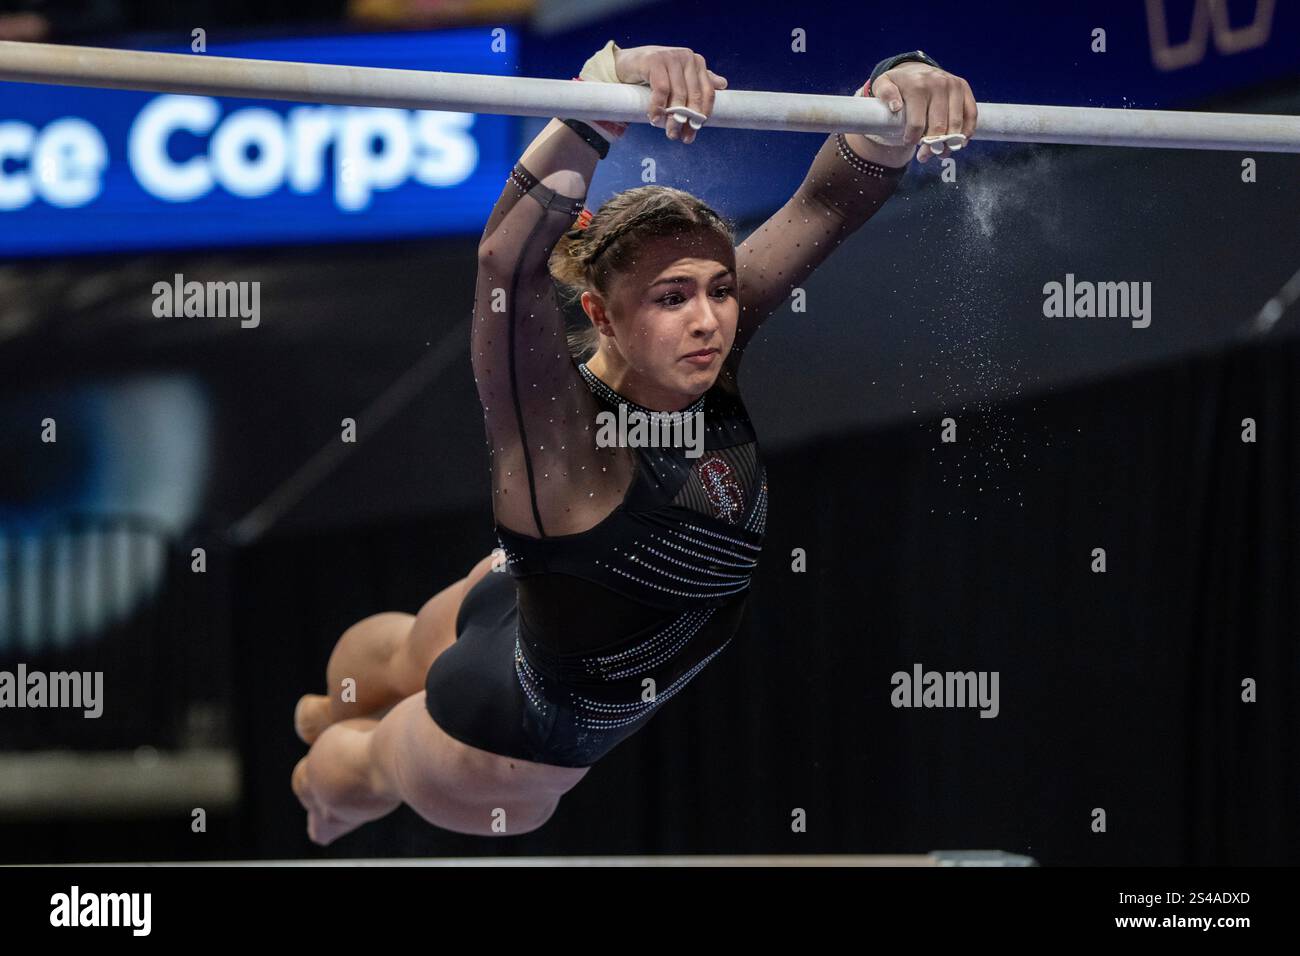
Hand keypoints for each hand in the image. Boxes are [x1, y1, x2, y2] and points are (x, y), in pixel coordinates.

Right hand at [613, 45, 727, 142]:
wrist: (626, 63)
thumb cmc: (653, 72)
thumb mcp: (677, 77)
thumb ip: (698, 80)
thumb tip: (723, 84)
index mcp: (696, 62)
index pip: (707, 92)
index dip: (702, 115)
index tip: (694, 132)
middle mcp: (687, 57)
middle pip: (693, 96)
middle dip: (687, 120)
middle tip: (679, 136)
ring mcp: (671, 57)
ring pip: (678, 95)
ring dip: (673, 118)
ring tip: (668, 132)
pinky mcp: (655, 60)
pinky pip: (661, 89)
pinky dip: (658, 106)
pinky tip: (655, 118)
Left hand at [869, 62, 977, 162]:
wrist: (916, 69)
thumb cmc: (899, 84)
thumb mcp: (883, 84)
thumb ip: (884, 94)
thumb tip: (895, 107)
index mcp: (918, 86)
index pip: (918, 123)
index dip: (913, 139)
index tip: (909, 143)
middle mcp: (938, 84)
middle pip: (938, 126)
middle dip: (931, 146)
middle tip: (924, 156)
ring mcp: (953, 85)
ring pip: (955, 124)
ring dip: (949, 144)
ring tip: (940, 153)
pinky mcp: (964, 88)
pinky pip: (971, 113)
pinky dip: (967, 131)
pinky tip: (959, 142)